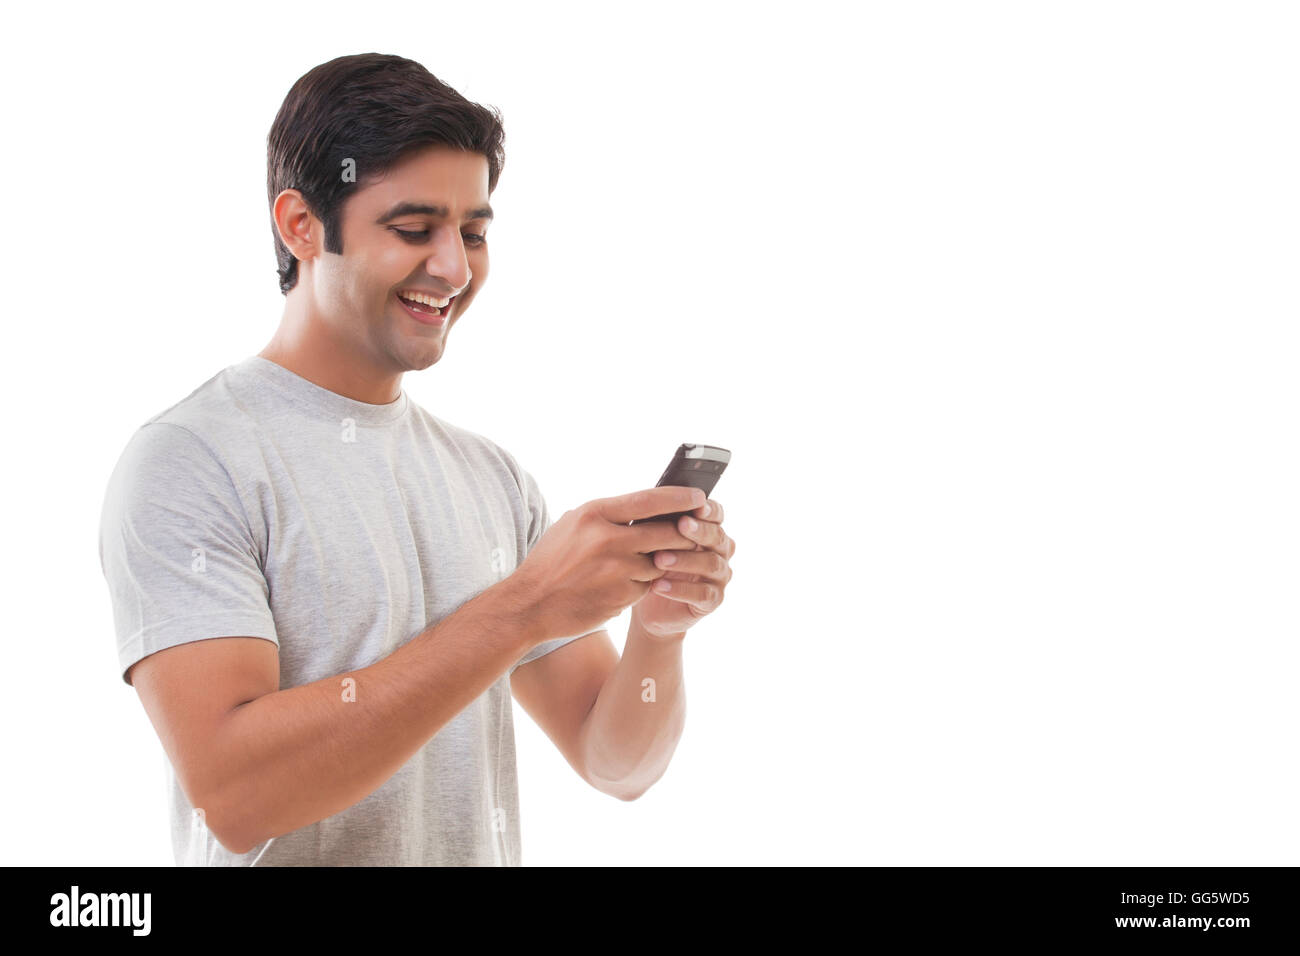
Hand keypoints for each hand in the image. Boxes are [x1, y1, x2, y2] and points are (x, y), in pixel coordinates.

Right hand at [512, 485, 704, 641]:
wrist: (530, 605)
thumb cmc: (552, 561)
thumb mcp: (573, 524)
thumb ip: (608, 515)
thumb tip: (647, 505)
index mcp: (594, 514)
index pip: (649, 500)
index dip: (679, 498)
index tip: (699, 497)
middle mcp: (607, 539)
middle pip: (665, 532)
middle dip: (684, 534)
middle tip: (695, 533)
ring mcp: (616, 570)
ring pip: (660, 562)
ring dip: (662, 563)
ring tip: (650, 561)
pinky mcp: (621, 596)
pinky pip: (647, 586)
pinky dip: (644, 585)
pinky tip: (625, 585)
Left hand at [631, 497, 734, 640]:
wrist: (647, 604)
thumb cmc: (650, 563)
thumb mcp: (652, 540)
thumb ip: (658, 523)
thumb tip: (652, 502)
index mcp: (708, 530)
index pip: (717, 515)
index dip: (710, 510)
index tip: (697, 505)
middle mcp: (720, 551)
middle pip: (717, 537)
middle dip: (699, 531)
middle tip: (681, 525)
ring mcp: (720, 577)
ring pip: (711, 564)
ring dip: (685, 560)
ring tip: (659, 559)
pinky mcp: (713, 601)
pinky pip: (703, 594)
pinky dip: (680, 589)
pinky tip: (658, 585)